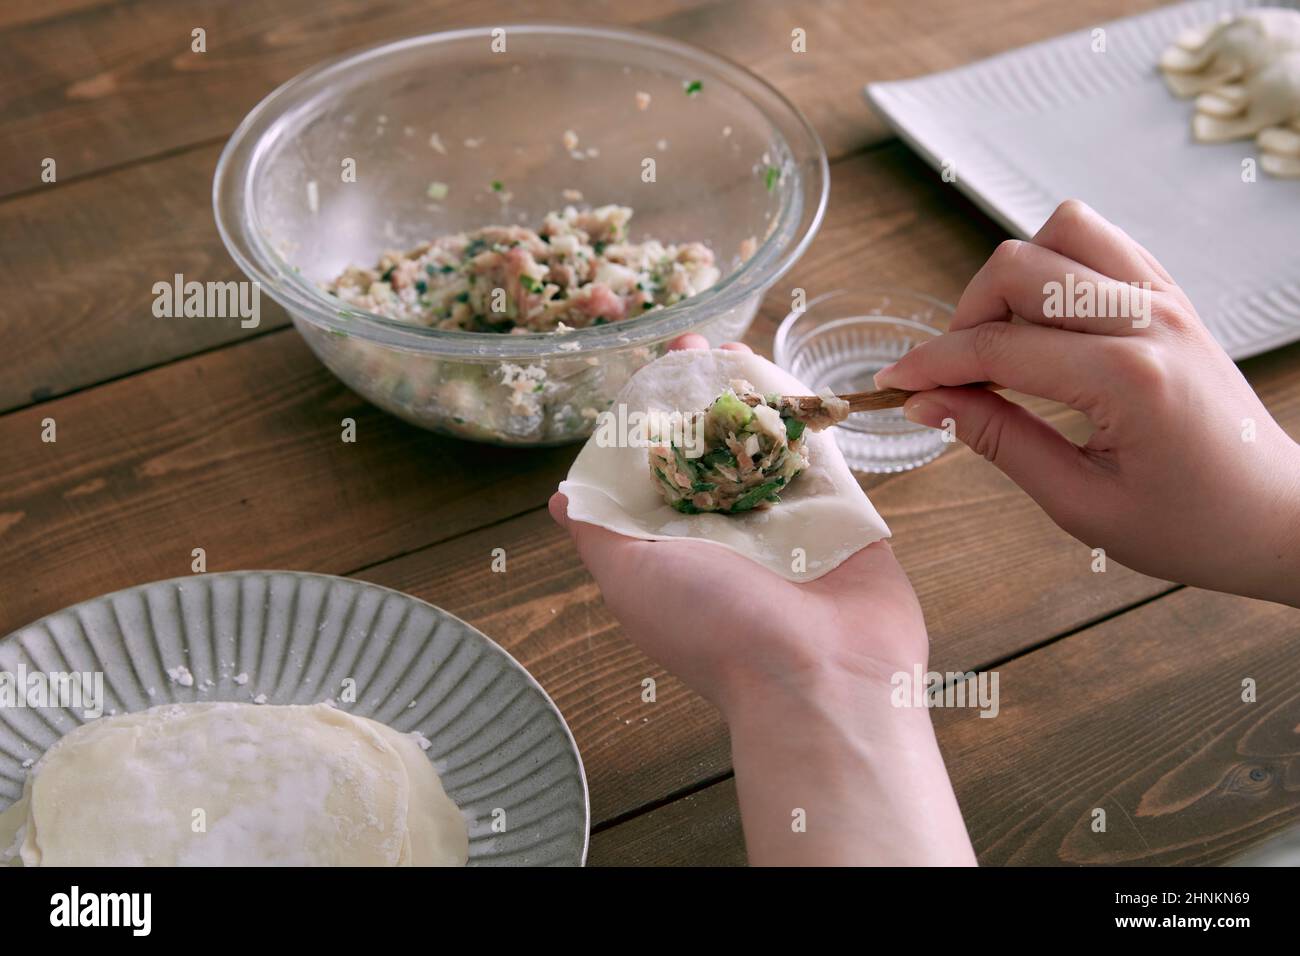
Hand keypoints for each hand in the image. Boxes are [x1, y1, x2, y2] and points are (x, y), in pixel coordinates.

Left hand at [552, 336, 975, 865]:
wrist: (822, 677)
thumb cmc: (715, 629)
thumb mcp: (630, 578)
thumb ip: (597, 530)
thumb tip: (556, 498)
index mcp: (673, 545)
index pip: (652, 467)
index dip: (645, 414)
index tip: (648, 370)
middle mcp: (726, 531)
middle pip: (707, 446)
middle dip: (695, 391)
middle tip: (693, 343)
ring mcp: (784, 519)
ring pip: (760, 442)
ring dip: (746, 393)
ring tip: (731, 348)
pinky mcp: (838, 512)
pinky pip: (817, 453)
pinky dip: (799, 415)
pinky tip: (784, 380)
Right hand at [875, 200, 1299, 606]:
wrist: (1279, 518)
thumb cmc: (1193, 526)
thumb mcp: (1081, 504)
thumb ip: (999, 441)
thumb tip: (928, 404)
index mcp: (1128, 379)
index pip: (998, 347)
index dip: (932, 365)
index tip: (893, 385)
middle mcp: (1149, 320)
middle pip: (1020, 267)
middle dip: (966, 317)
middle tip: (955, 376)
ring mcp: (1167, 299)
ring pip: (1062, 230)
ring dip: (1014, 276)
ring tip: (1003, 339)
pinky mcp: (1174, 296)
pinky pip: (1101, 244)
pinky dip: (1056, 266)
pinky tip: (1045, 324)